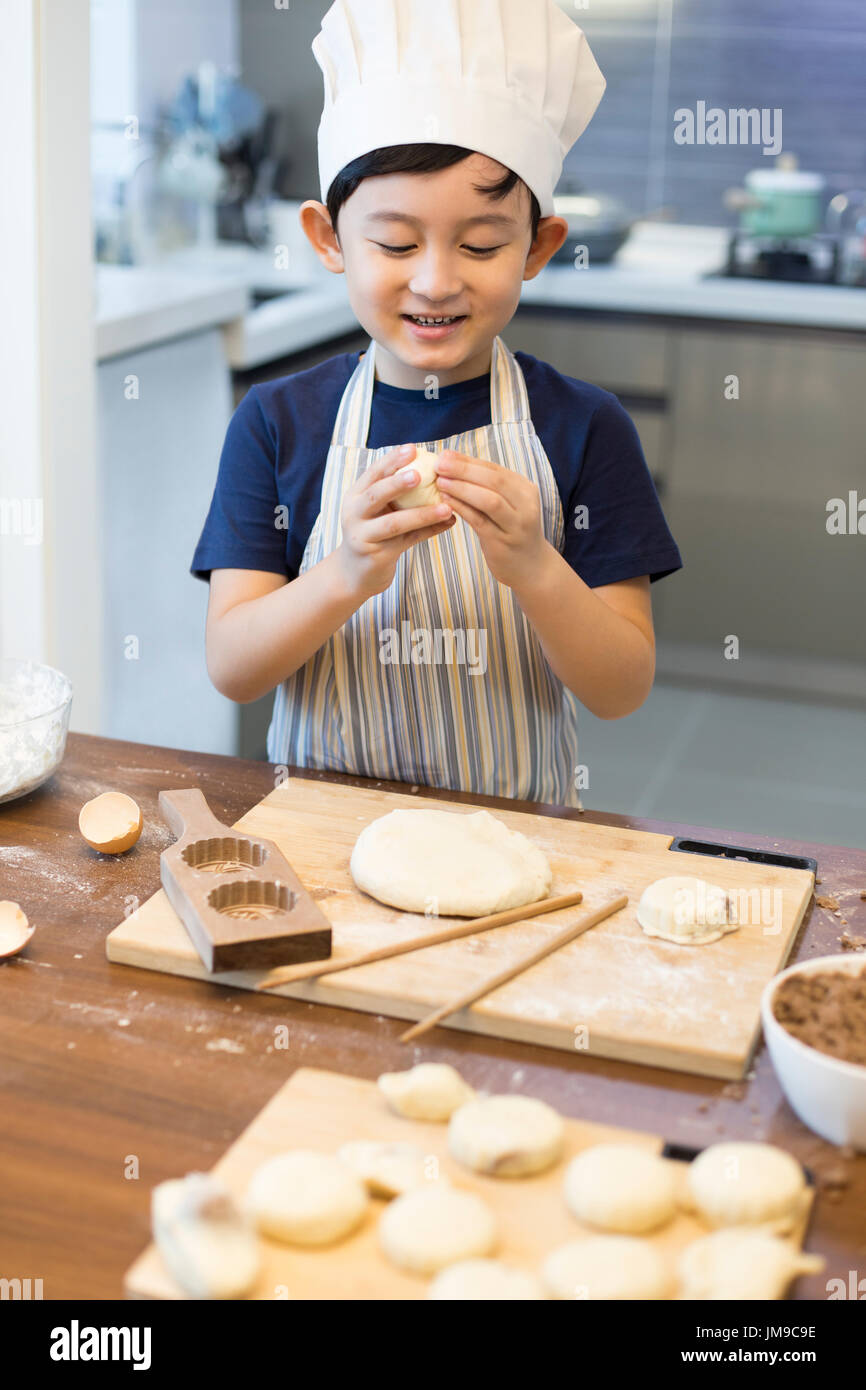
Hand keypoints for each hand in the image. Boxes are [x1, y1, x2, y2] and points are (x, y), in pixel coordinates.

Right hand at [336, 445, 455, 600]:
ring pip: (394, 523)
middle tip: (419, 475)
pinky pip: (408, 541)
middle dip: (397, 483)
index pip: (373, 473)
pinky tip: (449, 523)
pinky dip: (430, 531)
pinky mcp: (376, 556)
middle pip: (375, 495)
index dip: (391, 460)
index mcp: (355, 496)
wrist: (356, 571)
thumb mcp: (377, 509)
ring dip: (422, 515)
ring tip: (447, 508)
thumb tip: (435, 469)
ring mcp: (363, 536)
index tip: (412, 448)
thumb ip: (396, 491)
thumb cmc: (373, 531)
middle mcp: (354, 514)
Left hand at [435, 450, 548, 589]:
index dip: (469, 461)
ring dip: (462, 488)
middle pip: (494, 480)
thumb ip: (487, 486)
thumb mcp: (507, 504)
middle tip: (440, 464)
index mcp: (525, 489)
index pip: (495, 469)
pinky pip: (479, 521)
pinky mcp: (503, 542)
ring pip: (489, 500)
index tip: (445, 454)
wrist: (531, 567)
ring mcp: (516, 524)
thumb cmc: (511, 530)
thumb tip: (452, 462)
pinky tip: (446, 502)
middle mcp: (525, 504)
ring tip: (440, 482)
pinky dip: (462, 509)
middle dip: (464, 470)